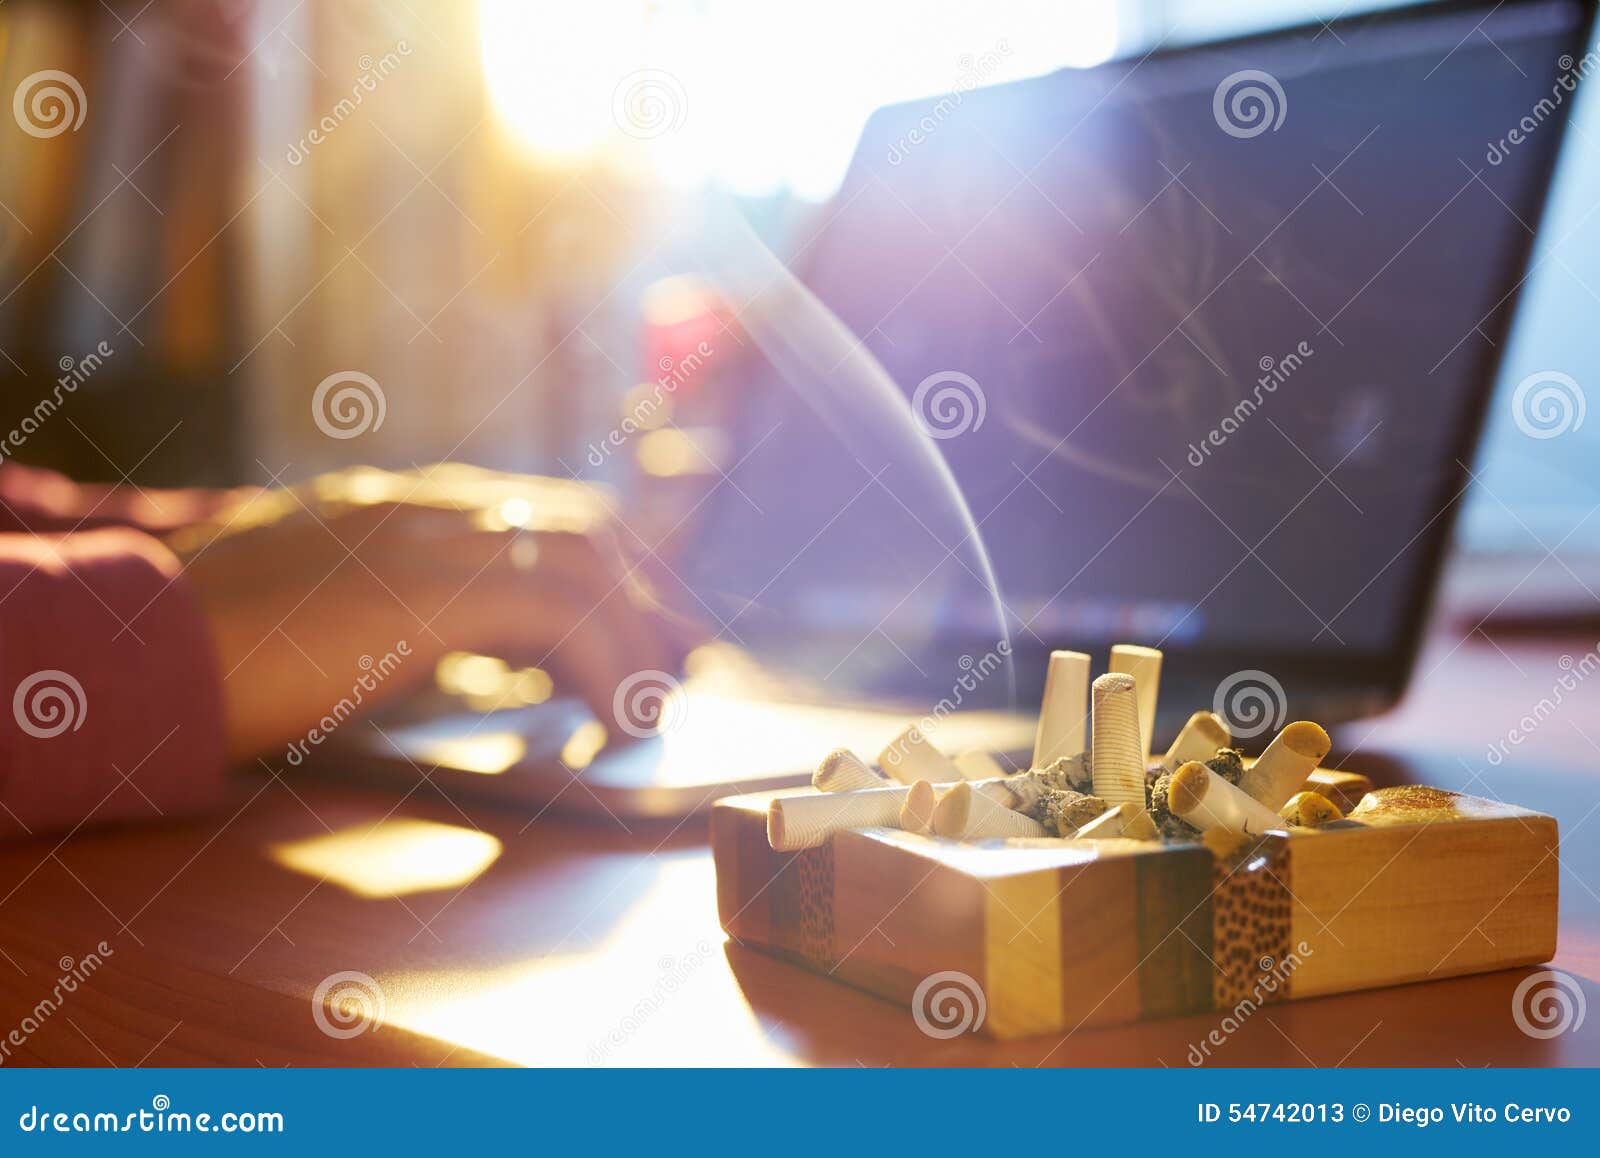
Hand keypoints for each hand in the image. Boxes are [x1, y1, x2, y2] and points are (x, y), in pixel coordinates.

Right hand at [170, 465, 685, 763]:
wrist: (136, 653)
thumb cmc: (219, 656)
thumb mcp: (330, 623)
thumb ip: (405, 621)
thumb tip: (477, 662)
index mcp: (399, 509)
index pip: (534, 512)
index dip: (605, 563)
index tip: (644, 620)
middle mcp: (420, 507)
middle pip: (577, 519)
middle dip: (643, 589)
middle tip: (679, 656)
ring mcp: (420, 533)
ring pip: (580, 554)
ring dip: (635, 628)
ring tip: (655, 696)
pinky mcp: (421, 584)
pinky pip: (557, 607)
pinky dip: (606, 662)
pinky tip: (612, 717)